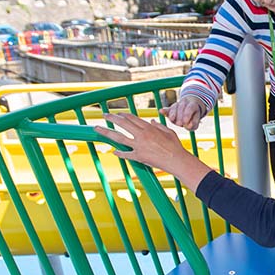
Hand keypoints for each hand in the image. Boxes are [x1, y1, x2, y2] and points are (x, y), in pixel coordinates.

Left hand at [95, 113, 211, 192]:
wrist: (177, 160)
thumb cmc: (175, 146)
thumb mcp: (168, 131)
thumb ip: (158, 125)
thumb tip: (151, 121)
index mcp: (149, 128)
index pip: (132, 118)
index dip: (123, 115)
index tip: (117, 114)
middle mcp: (142, 135)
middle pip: (123, 124)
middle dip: (112, 118)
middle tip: (104, 115)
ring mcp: (139, 146)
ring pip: (119, 137)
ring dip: (106, 132)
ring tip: (97, 129)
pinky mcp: (139, 157)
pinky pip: (126, 154)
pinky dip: (119, 153)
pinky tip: (114, 152)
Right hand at [166, 95, 205, 130]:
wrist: (190, 110)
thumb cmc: (193, 118)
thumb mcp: (196, 122)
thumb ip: (193, 123)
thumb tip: (188, 126)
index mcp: (193, 105)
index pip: (190, 108)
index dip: (187, 114)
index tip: (185, 122)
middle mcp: (185, 102)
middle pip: (181, 107)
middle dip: (179, 116)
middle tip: (179, 124)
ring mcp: (177, 104)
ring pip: (174, 108)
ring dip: (173, 115)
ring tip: (172, 120)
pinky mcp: (170, 108)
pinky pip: (167, 109)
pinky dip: (164, 110)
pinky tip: (161, 111)